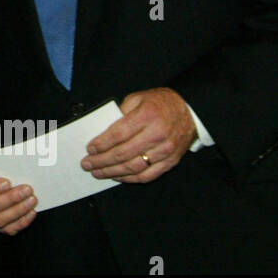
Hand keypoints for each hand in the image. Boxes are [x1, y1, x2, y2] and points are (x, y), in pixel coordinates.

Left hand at [81, 87, 195, 182]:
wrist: (190, 110)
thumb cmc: (160, 103)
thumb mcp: (137, 98)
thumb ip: (120, 113)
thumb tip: (102, 132)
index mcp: (146, 116)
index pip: (118, 134)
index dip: (101, 144)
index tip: (89, 149)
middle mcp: (157, 134)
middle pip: (123, 153)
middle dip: (101, 161)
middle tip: (87, 164)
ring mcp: (165, 150)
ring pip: (134, 167)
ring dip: (112, 172)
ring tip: (98, 172)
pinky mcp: (171, 161)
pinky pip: (148, 175)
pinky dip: (130, 178)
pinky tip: (117, 176)